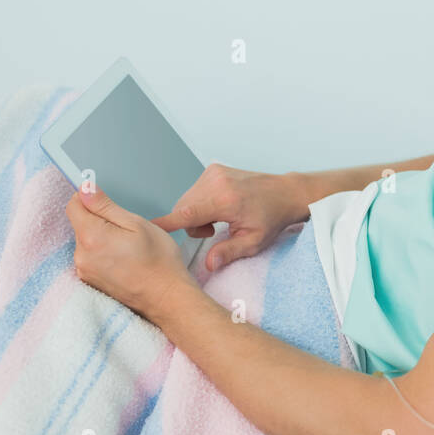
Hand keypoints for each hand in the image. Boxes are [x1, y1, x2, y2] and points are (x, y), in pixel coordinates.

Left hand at [65, 187, 194, 321]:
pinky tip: (124, 259)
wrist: (166, 298)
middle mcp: (81, 255)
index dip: (86, 197)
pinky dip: (103, 253)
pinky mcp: (90, 281)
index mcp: (91, 237)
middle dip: (99, 220)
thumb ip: (106, 206)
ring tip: (128, 246)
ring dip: (101, 237)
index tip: (104, 199)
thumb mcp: (137, 224)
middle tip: (127, 228)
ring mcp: (84, 271)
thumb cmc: (158, 260)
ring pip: (86, 241)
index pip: (73, 206)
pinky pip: (91, 257)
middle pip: (80, 225)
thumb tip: (85, 190)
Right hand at [153, 164, 302, 271]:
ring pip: (186, 200)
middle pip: (182, 209)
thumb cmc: (271, 218)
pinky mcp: (214, 169)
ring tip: (218, 218)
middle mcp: (217, 182)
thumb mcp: (254, 242)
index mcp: (225, 200)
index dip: (166, 223)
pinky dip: (200, 201)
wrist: (285, 193)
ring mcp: (214, 172)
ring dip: (195, 213)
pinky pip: (194, 191)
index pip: (187, 214)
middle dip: (191, 224)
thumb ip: (229, 253)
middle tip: (214, 231)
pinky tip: (218, 206)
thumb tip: (209, 265)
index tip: (148, 227)